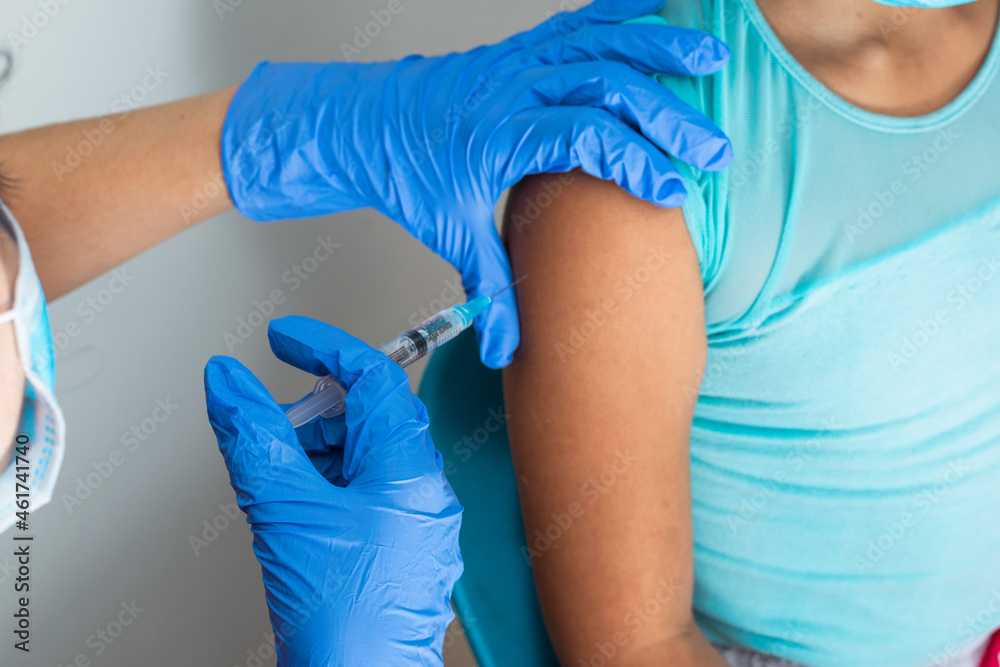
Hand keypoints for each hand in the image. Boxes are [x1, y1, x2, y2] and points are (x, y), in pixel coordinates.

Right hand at [203, 316, 462, 665]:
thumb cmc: (345, 619)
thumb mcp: (284, 510)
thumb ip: (254, 436)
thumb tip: (230, 382)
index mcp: (410, 470)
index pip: (375, 379)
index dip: (325, 348)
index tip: (285, 339)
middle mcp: (423, 494)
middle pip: (368, 419)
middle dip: (311, 416)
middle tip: (266, 430)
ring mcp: (416, 527)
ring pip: (362, 461)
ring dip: (313, 457)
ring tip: (275, 489)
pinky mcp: (400, 554)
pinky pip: (362, 499)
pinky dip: (323, 492)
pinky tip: (294, 516)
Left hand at [221, 0, 731, 368]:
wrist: (355, 123)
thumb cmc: (400, 171)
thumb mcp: (447, 232)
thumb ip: (488, 289)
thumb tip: (506, 352)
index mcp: (496, 135)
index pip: (582, 138)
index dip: (634, 162)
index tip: (674, 192)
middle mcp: (509, 89)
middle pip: (603, 85)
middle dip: (666, 116)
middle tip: (713, 149)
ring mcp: (513, 62)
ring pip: (595, 41)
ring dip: (656, 47)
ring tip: (710, 59)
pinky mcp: (515, 51)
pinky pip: (575, 22)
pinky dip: (618, 13)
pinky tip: (655, 8)